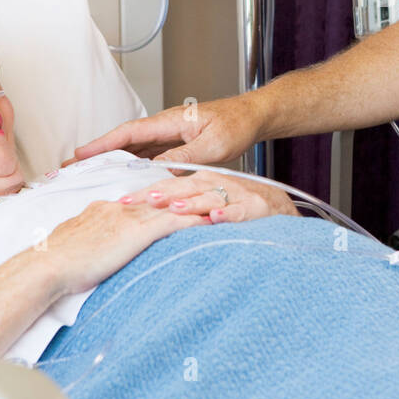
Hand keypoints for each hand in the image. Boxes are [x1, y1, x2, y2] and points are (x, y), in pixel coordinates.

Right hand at [42, 199, 206, 296]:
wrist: (47, 266)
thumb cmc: (56, 264)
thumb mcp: (76, 246)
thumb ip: (92, 242)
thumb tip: (97, 249)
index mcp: (106, 209)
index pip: (140, 199)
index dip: (161, 197)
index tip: (177, 199)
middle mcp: (120, 209)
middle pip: (161, 195)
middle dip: (187, 193)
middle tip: (208, 192)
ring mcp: (130, 218)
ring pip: (171, 205)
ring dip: (196, 204)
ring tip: (219, 204)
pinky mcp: (137, 232)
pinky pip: (173, 222)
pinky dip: (194, 221)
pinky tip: (211, 223)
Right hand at [63, 95, 265, 167]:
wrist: (254, 117)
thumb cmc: (237, 125)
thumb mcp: (212, 146)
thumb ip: (184, 159)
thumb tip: (156, 172)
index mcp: (170, 121)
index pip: (128, 133)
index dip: (102, 145)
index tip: (79, 155)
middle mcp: (165, 127)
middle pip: (124, 141)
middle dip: (97, 154)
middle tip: (71, 168)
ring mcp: (169, 136)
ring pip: (134, 150)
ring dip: (112, 161)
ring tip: (88, 175)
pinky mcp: (176, 145)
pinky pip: (148, 156)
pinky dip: (132, 166)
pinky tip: (122, 178)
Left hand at [123, 169, 298, 222]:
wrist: (278, 204)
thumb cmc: (236, 202)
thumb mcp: (206, 197)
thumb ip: (180, 204)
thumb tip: (143, 213)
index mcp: (199, 180)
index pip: (166, 184)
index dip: (143, 193)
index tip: (120, 202)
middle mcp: (215, 184)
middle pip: (183, 188)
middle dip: (161, 195)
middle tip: (140, 201)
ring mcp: (234, 195)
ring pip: (208, 198)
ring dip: (191, 204)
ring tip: (173, 208)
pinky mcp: (254, 208)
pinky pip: (238, 211)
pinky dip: (227, 214)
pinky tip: (215, 218)